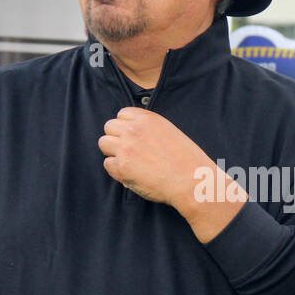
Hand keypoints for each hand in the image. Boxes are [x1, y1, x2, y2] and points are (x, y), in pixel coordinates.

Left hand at [98, 107, 213, 207]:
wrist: (191, 180)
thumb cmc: (186, 159)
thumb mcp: (168, 131)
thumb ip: (148, 128)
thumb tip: (132, 133)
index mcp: (146, 119)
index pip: (122, 114)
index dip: (126, 126)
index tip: (133, 136)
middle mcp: (133, 130)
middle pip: (109, 126)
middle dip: (116, 137)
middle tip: (129, 150)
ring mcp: (125, 148)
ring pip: (104, 143)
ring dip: (113, 151)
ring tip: (128, 161)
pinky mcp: (122, 167)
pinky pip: (108, 164)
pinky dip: (116, 169)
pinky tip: (131, 173)